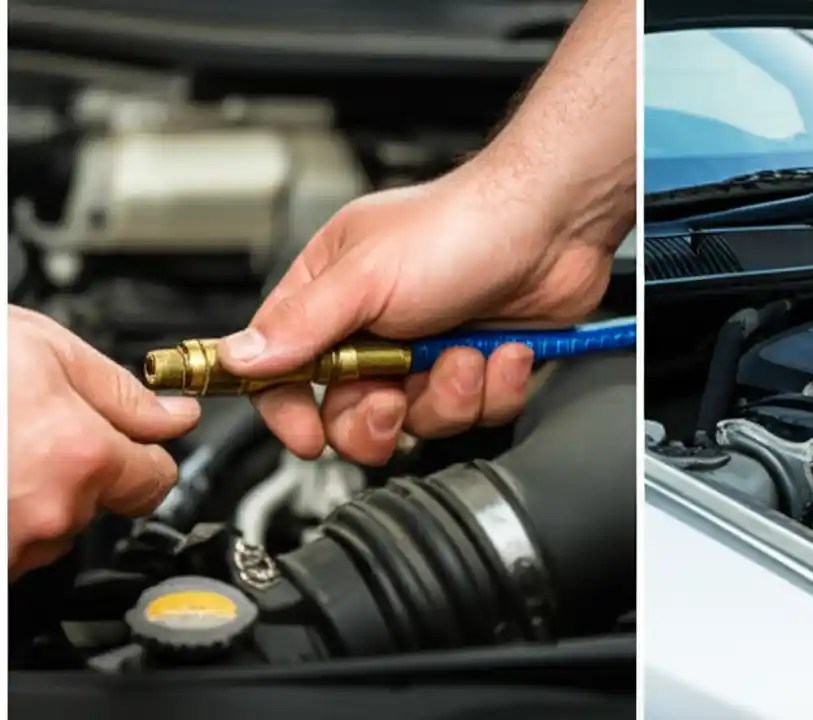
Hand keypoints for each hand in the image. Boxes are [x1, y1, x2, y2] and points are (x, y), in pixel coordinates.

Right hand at [9, 306, 200, 579]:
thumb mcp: (44, 350)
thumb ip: (120, 393)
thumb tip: (174, 417)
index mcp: (80, 456)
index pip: (157, 478)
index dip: (139, 454)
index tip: (124, 442)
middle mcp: (47, 513)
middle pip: (96, 503)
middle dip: (75, 470)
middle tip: (26, 430)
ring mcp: (7, 548)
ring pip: (46, 528)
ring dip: (28, 496)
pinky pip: (7, 546)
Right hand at [218, 154, 624, 464]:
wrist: (553, 223)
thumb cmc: (461, 225)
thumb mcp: (366, 277)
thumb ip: (301, 324)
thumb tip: (240, 357)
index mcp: (332, 294)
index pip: (284, 370)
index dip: (288, 410)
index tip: (305, 437)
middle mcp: (377, 327)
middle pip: (351, 414)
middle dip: (378, 417)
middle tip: (395, 396)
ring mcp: (430, 349)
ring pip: (421, 420)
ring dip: (449, 393)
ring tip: (466, 351)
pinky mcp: (480, 366)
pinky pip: (477, 411)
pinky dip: (495, 385)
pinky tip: (505, 348)